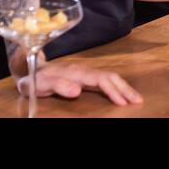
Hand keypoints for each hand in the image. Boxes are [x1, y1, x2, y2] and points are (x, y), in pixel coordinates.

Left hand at [18, 61, 142, 105]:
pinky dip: (117, 86)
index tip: (122, 102)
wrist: (29, 66)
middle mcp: (84, 70)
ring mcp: (86, 72)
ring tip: (135, 98)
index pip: (100, 79)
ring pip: (110, 76)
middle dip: (125, 88)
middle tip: (138, 100)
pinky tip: (122, 93)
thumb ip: (58, 85)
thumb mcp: (41, 84)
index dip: (113, 90)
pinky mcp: (86, 75)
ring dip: (124, 87)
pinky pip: (106, 79)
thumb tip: (78, 90)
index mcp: (76, 72)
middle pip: (110, 76)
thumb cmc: (35, 78)